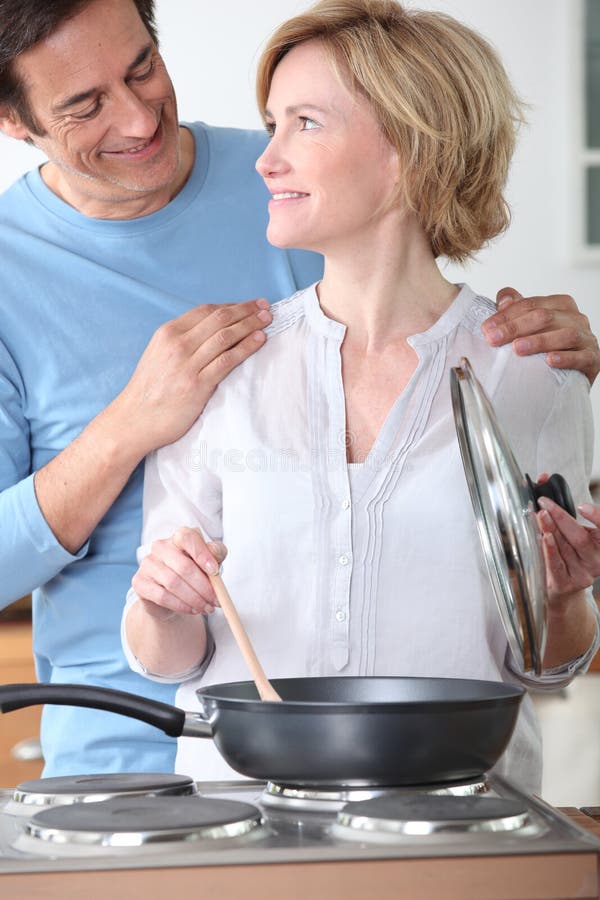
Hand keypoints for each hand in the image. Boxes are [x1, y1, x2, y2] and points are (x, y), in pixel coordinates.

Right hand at [112, 299, 271, 460]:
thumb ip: (182, 340)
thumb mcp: (159, 354)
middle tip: (265, 307)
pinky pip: (227, 360)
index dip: (232, 305)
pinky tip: (259, 340)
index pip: (206, 310)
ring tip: (267, 320)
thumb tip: (211, 330)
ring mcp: (187, 364)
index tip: (249, 305)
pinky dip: (246, 347)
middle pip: (220, 319)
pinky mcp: (197, 385)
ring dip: (250, 325)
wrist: (134, 420)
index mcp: (168, 333)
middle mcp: (177, 344)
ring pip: (226, 336)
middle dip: (246, 310)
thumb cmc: (150, 390)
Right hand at [131, 527, 227, 619]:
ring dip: (194, 599)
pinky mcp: (139, 582)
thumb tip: (214, 559)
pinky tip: (192, 610)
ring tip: (207, 608)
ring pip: (173, 583)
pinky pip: (162, 596)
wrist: (172, 596)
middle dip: (204, 587)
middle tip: (216, 601)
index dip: (202, 554)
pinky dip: (181, 605)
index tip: (215, 571)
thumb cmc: (194, 574)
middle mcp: (160, 547)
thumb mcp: (209, 563)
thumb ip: (215, 555)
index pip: (188, 538)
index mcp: (178, 537)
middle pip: (184, 566)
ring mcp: (148, 564)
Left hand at [481, 287, 599, 384]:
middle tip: (494, 339)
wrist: (571, 374)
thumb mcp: (531, 325)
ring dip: (539, 341)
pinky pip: (581, 357)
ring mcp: (586, 338)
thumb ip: (517, 308)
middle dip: (515, 327)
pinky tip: (549, 361)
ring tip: (517, 348)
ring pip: (565, 334)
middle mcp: (576, 318)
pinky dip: (566, 358)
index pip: (531, 304)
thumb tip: (503, 299)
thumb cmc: (548, 346)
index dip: (507, 315)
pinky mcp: (593, 359)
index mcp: (561, 305)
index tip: (487, 328)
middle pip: (544, 317)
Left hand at [536, 496, 599, 604]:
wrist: (563, 586)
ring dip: (550, 530)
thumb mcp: (569, 528)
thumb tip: (543, 476)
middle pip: (580, 537)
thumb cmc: (567, 551)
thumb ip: (559, 504)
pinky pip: (557, 565)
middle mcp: (597, 559)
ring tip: (540, 516)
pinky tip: (543, 537)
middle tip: (544, 503)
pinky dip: (549, 550)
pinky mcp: (567, 583)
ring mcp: (583, 573)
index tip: (582, 506)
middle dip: (561, 517)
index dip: (597, 517)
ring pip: (566, 549)